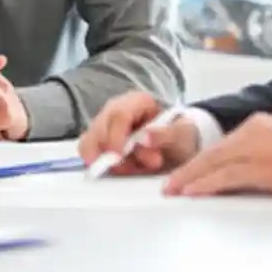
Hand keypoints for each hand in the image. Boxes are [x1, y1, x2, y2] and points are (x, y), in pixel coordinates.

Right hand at [78, 91, 199, 175]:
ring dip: (107, 161)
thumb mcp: (182, 135)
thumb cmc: (181, 137)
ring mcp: (106, 125)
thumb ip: (166, 135)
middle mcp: (117, 110)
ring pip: (89, 141)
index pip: (118, 115)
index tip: (119, 157)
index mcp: (138, 101)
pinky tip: (123, 169)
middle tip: (133, 168)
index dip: (116, 137)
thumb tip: (145, 138)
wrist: (180, 149)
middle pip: (98, 128)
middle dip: (111, 153)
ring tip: (133, 168)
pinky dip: (102, 165)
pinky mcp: (100, 141)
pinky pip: (89, 152)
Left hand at [163, 112, 271, 196]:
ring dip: (189, 178)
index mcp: (258, 123)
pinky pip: (226, 176)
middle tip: (168, 184)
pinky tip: (192, 192)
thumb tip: (239, 172)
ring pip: (213, 163)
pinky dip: (206, 184)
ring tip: (173, 190)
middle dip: (187, 169)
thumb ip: (258, 152)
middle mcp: (253, 131)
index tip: (185, 172)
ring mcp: (257, 148)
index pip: (221, 144)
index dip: (200, 161)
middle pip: (210, 152)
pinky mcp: (263, 168)